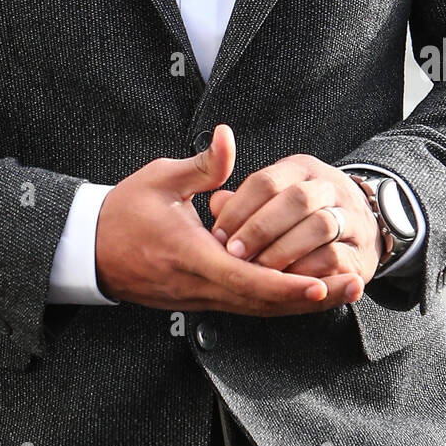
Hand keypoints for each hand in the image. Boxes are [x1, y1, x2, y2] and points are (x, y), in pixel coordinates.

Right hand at [95, 126, 346, 314]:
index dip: (289, 285)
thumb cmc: (124, 211)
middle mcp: (202, 286)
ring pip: (260, 307)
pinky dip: (279, 298)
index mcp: (194, 258)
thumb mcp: (161, 179)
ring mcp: (202, 298)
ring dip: (301, 300)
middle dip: (313, 296)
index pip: (249, 281)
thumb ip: (201, 165)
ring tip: (343, 287)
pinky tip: (305, 287)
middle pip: (266, 303)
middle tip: (356, 283)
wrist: (90, 249)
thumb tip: (227, 137)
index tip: (324, 283)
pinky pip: (247, 304)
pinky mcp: (201, 298)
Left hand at [208, 154, 383, 303]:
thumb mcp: (277, 194)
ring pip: (319, 226)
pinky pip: (335, 257)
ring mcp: (350, 216)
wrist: (361, 225)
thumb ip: (244, 200)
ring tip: (259, 269)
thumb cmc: (305, 212)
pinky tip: (287, 280)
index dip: (239, 208)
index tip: (218, 233)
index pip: (267, 181)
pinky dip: (308, 269)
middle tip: (235, 253)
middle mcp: (328, 187)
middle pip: (296, 200)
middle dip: (261, 229)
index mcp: (301, 169)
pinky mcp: (360, 250)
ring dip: (284, 250)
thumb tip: (216, 203)